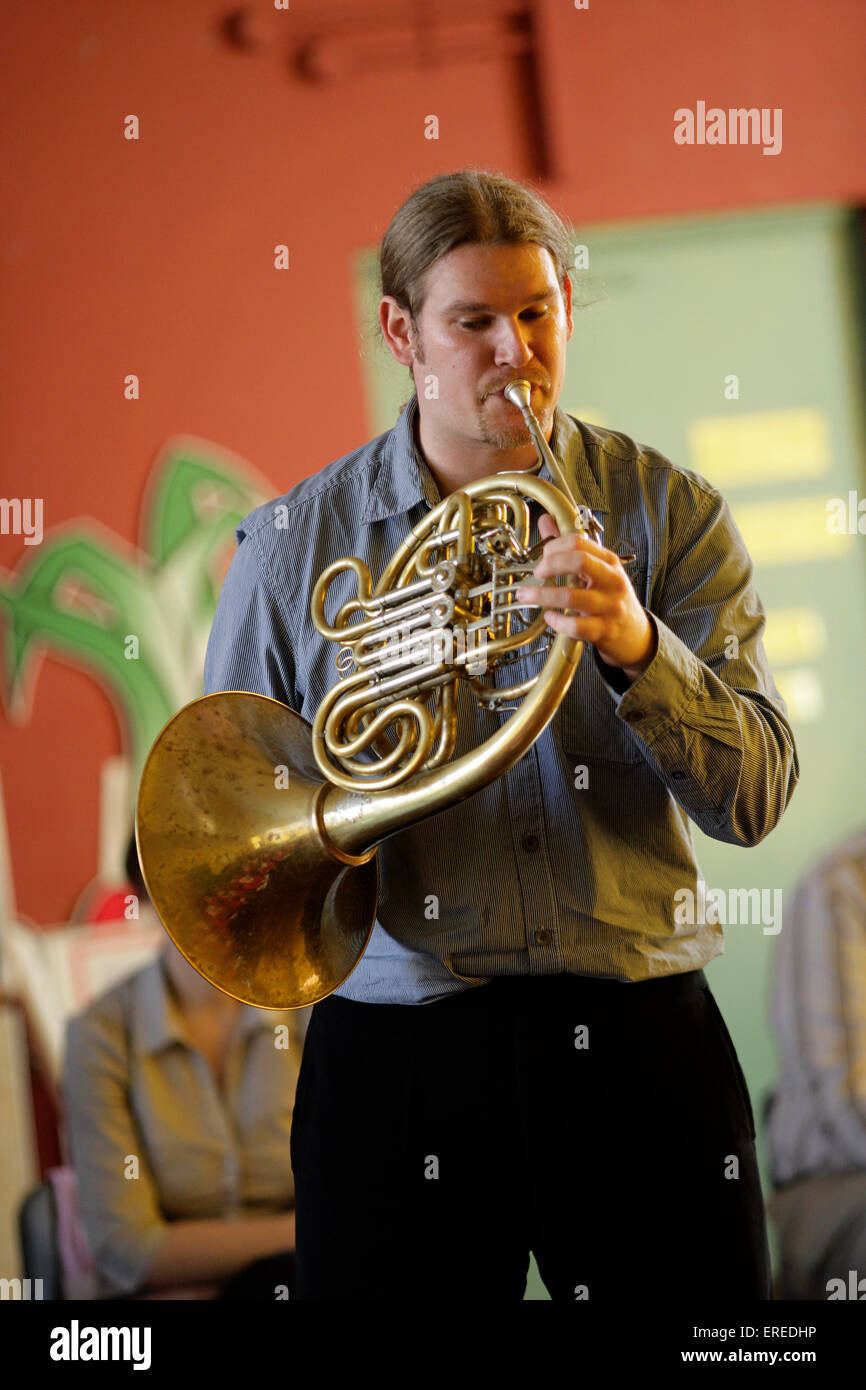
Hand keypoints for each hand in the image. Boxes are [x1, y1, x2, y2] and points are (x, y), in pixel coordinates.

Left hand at [514, 514, 657, 678]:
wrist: (634, 634)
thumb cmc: (612, 599)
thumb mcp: (598, 570)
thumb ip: (570, 547)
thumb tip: (545, 520)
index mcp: (609, 562)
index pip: (579, 542)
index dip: (555, 546)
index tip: (542, 555)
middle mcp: (611, 581)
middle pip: (578, 561)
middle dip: (550, 564)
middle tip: (536, 572)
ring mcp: (609, 606)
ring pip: (570, 596)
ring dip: (540, 595)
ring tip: (525, 595)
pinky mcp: (603, 630)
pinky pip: (575, 626)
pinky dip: (556, 621)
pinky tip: (548, 617)